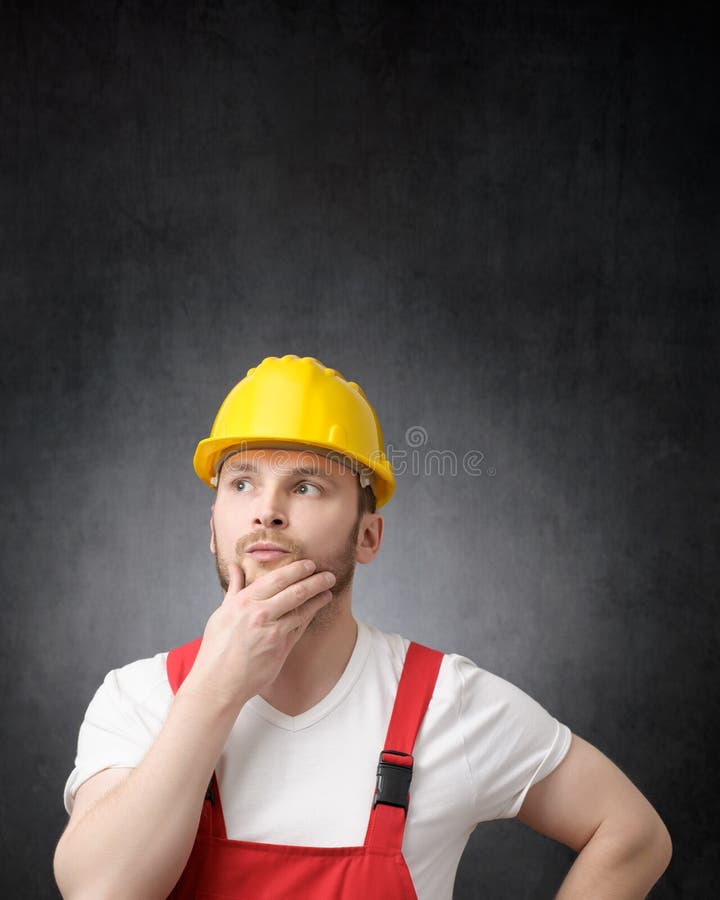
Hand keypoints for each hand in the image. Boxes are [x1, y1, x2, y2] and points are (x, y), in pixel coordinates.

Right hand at [178, 559, 335, 711]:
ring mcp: (273, 632)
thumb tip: (235, 566)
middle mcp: (260, 614)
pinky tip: (316, 610)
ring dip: (319, 599)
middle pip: (296, 592)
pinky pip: (300, 628)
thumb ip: (234, 587)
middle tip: (329, 575)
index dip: (297, 570)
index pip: (277, 579)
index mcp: (244, 602)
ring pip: (302, 610)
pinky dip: (310, 616)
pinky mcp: (281, 649)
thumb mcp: (221, 613)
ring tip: (328, 591)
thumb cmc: (216, 648)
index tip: (309, 564)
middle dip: (316, 581)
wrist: (219, 682)